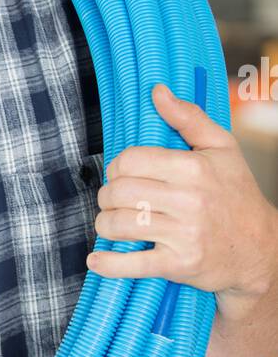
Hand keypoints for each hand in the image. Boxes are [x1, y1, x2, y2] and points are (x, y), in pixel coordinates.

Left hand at [86, 82, 277, 322]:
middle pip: (120, 192)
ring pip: (120, 224)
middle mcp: (188, 200)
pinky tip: (97, 260)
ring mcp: (184, 234)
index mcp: (193, 168)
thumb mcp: (222, 148)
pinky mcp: (179, 265)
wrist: (260, 247)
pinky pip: (133, 265)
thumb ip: (188, 117)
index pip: (131, 161)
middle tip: (112, 200)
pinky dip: (109, 264)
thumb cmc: (236, 194)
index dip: (117, 167)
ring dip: (105, 225)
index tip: (120, 175)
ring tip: (110, 224)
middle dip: (107, 196)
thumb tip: (158, 91)